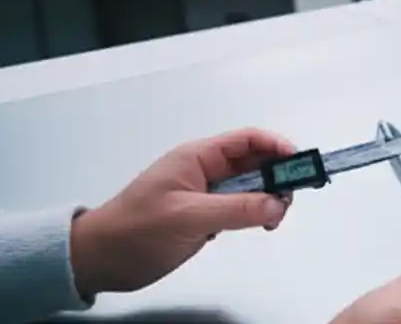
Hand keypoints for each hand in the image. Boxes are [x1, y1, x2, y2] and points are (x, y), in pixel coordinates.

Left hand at [70, 128, 296, 298]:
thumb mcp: (189, 217)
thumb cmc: (135, 230)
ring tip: (274, 219)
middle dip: (278, 177)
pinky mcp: (205, 216)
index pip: (248, 141)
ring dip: (269, 199)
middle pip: (256, 163)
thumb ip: (236, 209)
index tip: (301, 163)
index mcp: (198, 157)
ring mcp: (207, 194)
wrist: (99, 260)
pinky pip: (241, 207)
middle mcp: (206, 171)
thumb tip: (278, 204)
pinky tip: (260, 225)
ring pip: (252, 187)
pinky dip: (257, 214)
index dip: (278, 147)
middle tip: (289, 200)